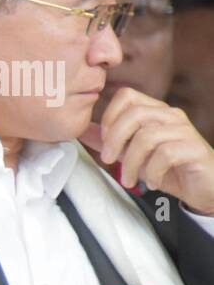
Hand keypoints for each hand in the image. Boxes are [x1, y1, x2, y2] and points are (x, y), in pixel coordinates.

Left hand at [82, 86, 213, 210]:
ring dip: (131, 162)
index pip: (126, 96)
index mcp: (155, 112)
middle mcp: (171, 116)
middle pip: (134, 114)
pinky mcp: (195, 149)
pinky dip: (151, 171)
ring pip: (147, 136)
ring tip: (128, 179)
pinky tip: (151, 181)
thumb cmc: (169, 170)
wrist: (204, 188)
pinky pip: (165, 154)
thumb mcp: (133, 156)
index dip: (109, 116)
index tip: (103, 142)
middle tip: (107, 160)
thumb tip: (82, 131)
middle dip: (114, 139)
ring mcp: (185, 131)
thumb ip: (110, 142)